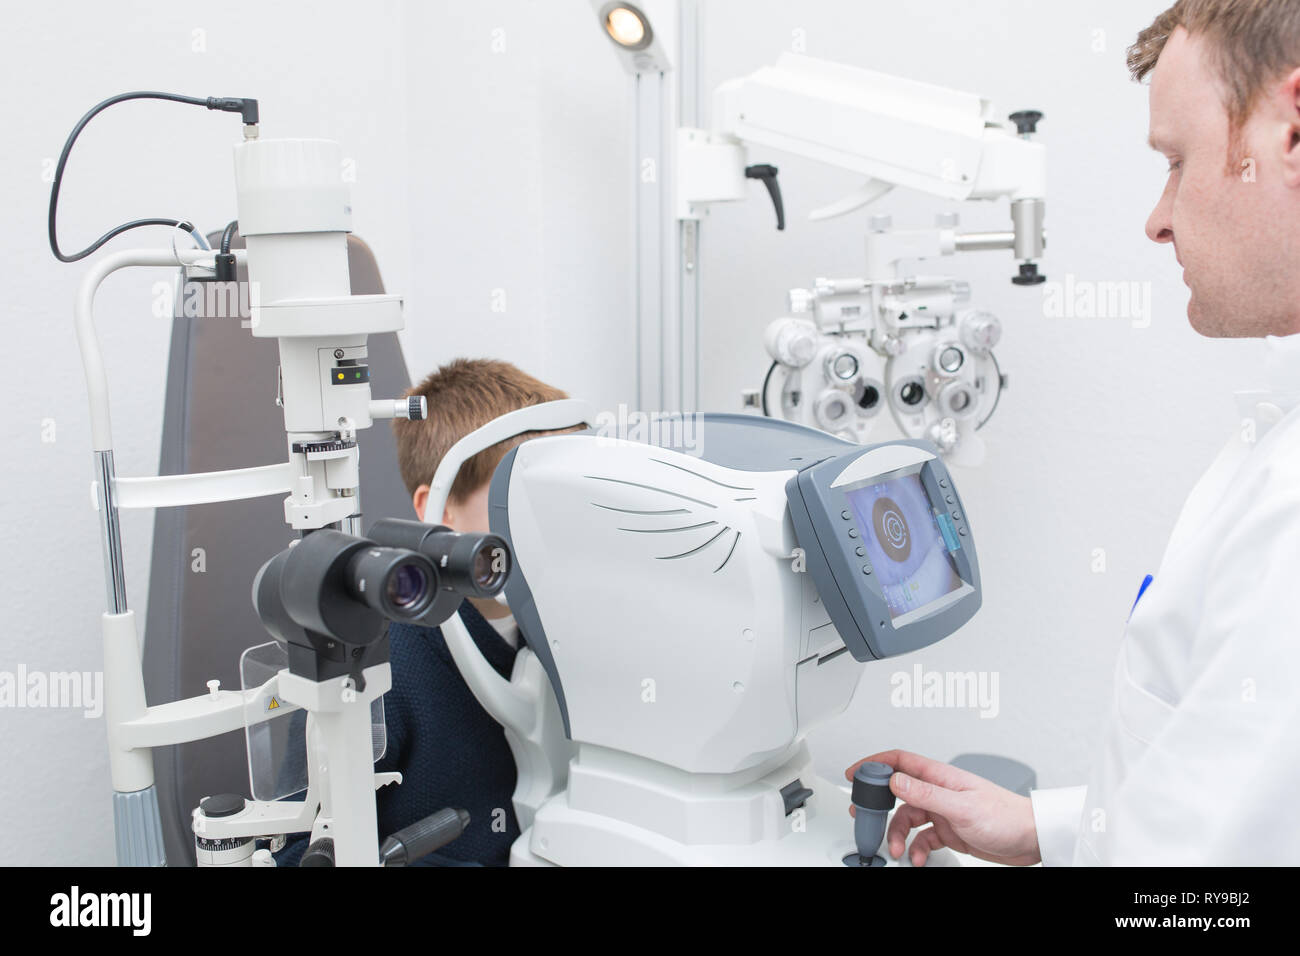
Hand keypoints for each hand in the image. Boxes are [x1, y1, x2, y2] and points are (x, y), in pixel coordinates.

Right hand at [845, 749, 1040, 865]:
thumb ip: (926, 793)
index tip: (855, 772)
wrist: (1032, 838)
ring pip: (908, 819)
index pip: (900, 761)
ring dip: (899, 835)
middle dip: (879, 805)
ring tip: (899, 849)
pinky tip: (918, 857)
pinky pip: (923, 838)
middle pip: (898, 793)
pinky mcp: (950, 830)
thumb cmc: (1006, 815)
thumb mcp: (961, 806)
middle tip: (865, 817)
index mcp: (940, 777)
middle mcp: (939, 791)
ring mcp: (943, 811)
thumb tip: (896, 780)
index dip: (875, 763)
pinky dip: (917, 848)